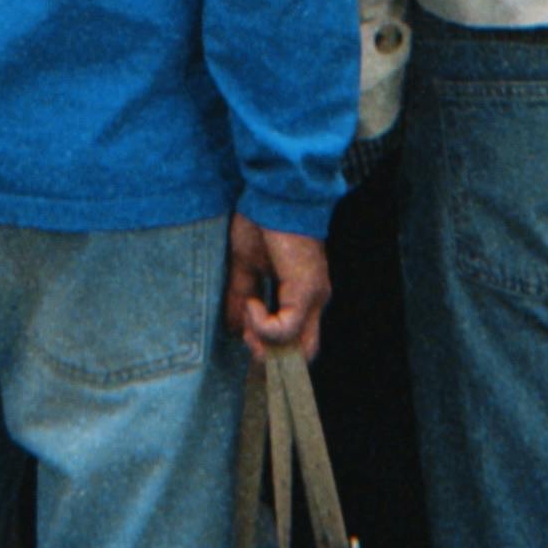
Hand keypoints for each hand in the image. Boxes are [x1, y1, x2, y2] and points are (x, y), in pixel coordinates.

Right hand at [225, 215, 330, 361]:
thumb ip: (243, 294)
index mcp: (302, 293)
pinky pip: (285, 328)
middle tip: (246, 336)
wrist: (274, 193)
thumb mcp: (246, 263)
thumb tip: (233, 325)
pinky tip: (252, 303)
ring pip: (299, 349)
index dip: (270, 347)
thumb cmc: (262, 220)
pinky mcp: (306, 290)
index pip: (296, 338)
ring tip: (248, 317)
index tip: (244, 334)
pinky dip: (263, 325)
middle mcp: (314, 300)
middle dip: (270, 355)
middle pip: (303, 353)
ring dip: (266, 343)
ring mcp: (313, 298)